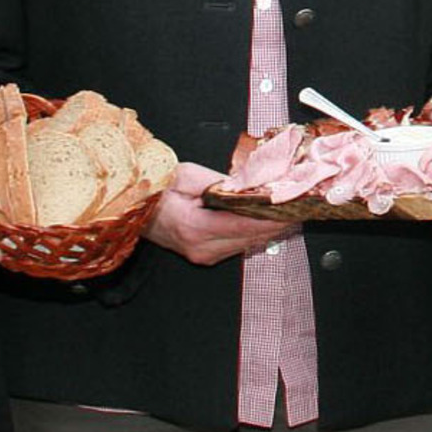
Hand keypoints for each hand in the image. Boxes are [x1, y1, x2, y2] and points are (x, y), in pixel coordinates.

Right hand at [145, 162, 292, 265]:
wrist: (133, 208)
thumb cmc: (154, 190)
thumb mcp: (186, 176)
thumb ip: (219, 182)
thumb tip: (247, 186)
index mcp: (195, 228)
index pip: (244, 224)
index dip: (271, 216)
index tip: (289, 207)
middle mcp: (201, 247)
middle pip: (251, 237)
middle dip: (276, 222)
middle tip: (298, 208)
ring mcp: (203, 255)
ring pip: (247, 244)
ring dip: (268, 229)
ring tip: (289, 213)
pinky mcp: (204, 256)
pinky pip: (238, 245)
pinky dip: (254, 233)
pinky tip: (267, 222)